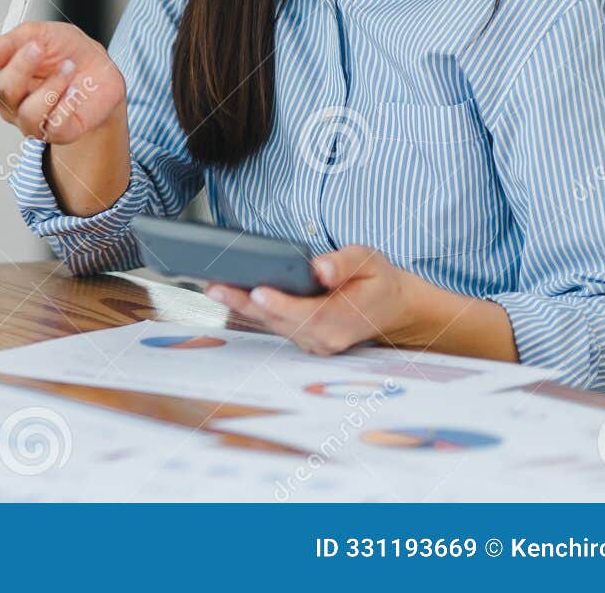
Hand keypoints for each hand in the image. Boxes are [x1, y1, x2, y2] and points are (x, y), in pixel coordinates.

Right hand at [0, 21, 126, 143]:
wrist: (103, 71)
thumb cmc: (67, 51)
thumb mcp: (41, 33)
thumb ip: (11, 41)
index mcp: (3, 78)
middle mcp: (12, 103)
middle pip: (2, 92)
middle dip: (18, 67)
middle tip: (36, 48)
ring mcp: (32, 122)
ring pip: (27, 111)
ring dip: (51, 84)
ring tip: (70, 68)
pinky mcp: (57, 134)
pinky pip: (53, 124)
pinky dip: (66, 102)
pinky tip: (76, 91)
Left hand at [203, 245, 432, 354]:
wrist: (391, 308)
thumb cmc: (377, 281)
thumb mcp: (370, 261)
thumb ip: (344, 264)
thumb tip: (320, 268)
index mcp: (345, 319)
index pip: (309, 315)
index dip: (282, 305)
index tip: (259, 293)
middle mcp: (325, 338)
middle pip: (281, 321)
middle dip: (246, 304)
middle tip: (217, 288)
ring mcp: (313, 342)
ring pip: (272, 324)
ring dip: (241, 307)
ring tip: (214, 288)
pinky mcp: (301, 338)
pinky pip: (272, 324)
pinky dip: (249, 310)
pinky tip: (227, 294)